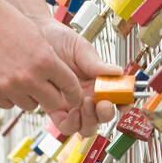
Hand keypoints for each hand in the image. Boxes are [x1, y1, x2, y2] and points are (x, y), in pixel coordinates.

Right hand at [0, 0, 83, 111]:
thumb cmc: (10, 23)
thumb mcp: (40, 40)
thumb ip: (52, 64)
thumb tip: (63, 87)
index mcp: (46, 61)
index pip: (70, 86)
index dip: (74, 93)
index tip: (74, 97)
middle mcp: (29, 77)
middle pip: (53, 102)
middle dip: (52, 96)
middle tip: (47, 89)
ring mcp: (9, 86)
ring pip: (30, 105)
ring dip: (28, 95)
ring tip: (20, 77)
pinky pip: (8, 104)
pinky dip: (8, 96)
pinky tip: (4, 78)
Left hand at [35, 18, 120, 136]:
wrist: (36, 36)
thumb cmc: (58, 40)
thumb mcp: (80, 48)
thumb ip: (97, 64)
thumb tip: (117, 72)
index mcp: (98, 83)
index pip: (116, 99)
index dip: (124, 104)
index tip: (125, 103)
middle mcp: (87, 96)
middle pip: (101, 118)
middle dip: (104, 114)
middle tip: (102, 103)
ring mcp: (71, 105)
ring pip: (85, 127)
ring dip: (89, 121)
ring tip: (85, 103)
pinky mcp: (54, 109)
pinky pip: (65, 125)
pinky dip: (71, 123)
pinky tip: (72, 110)